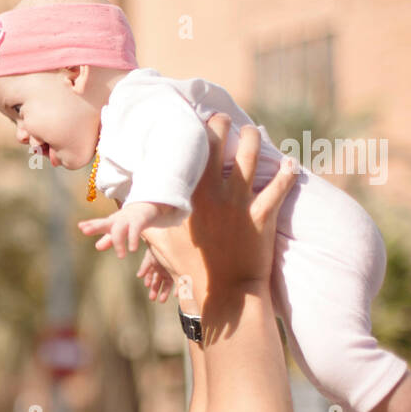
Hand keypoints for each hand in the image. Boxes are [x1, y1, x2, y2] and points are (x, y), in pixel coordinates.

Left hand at [78, 201, 169, 258]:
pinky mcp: (139, 221)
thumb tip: (97, 247)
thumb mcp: (118, 229)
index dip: (90, 225)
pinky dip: (133, 239)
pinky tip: (132, 249)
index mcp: (111, 222)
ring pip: (119, 230)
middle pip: (104, 223)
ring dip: (118, 243)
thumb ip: (108, 239)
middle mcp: (117, 220)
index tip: (81, 227)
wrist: (148, 207)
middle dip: (94, 227)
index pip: (99, 223)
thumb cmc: (130, 220)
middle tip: (85, 231)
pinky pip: (135, 230)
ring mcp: (128, 220)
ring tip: (121, 256)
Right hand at [139, 114, 297, 306]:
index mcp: (190, 196)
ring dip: (254, 140)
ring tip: (255, 132)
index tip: (198, 122)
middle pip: (221, 145)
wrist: (225, 291)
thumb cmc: (190, 267)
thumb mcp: (161, 242)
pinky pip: (279, 187)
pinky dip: (286, 173)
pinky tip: (289, 163)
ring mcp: (240, 203)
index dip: (196, 132)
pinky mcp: (263, 215)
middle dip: (223, 125)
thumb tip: (120, 215)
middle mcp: (215, 193)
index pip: (191, 154)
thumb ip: (145, 223)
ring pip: (251, 158)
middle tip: (225, 119)